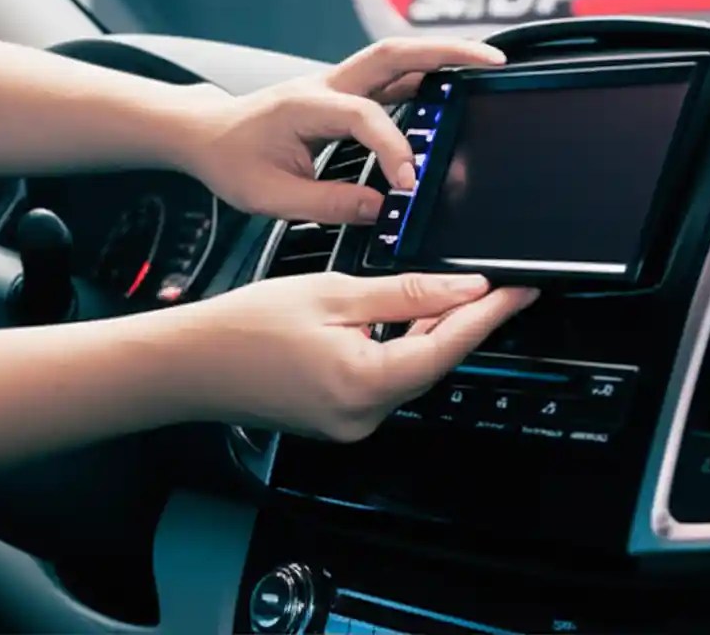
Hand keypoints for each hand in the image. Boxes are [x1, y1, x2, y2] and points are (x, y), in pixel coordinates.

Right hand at [166, 272, 537, 441]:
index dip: (490, 317)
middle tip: (492, 286)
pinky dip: (400, 350)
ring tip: (450, 296)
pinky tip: (404, 322)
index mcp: (365, 383)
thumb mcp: (334, 293)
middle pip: (434, 364)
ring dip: (432, 335)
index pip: (450, 348)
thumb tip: (461, 290)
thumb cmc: (243, 329)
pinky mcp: (337, 419)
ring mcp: (350, 423)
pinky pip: (385, 381)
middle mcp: (362, 416)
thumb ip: (405, 293)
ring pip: (410, 373)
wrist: (189, 364)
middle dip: (464, 324)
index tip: (521, 292)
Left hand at [185, 38, 504, 223]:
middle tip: (490, 63)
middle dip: (445, 53)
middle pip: (393, 53)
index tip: (409, 184)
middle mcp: (325, 85)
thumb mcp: (272, 197)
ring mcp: (335, 84)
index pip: (364, 117)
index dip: (393, 149)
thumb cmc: (230, 162)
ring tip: (485, 66)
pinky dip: (423, 77)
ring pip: (396, 57)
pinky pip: (389, 78)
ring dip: (441, 57)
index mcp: (306, 106)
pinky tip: (450, 90)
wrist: (204, 134)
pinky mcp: (341, 94)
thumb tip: (380, 211)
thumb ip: (329, 205)